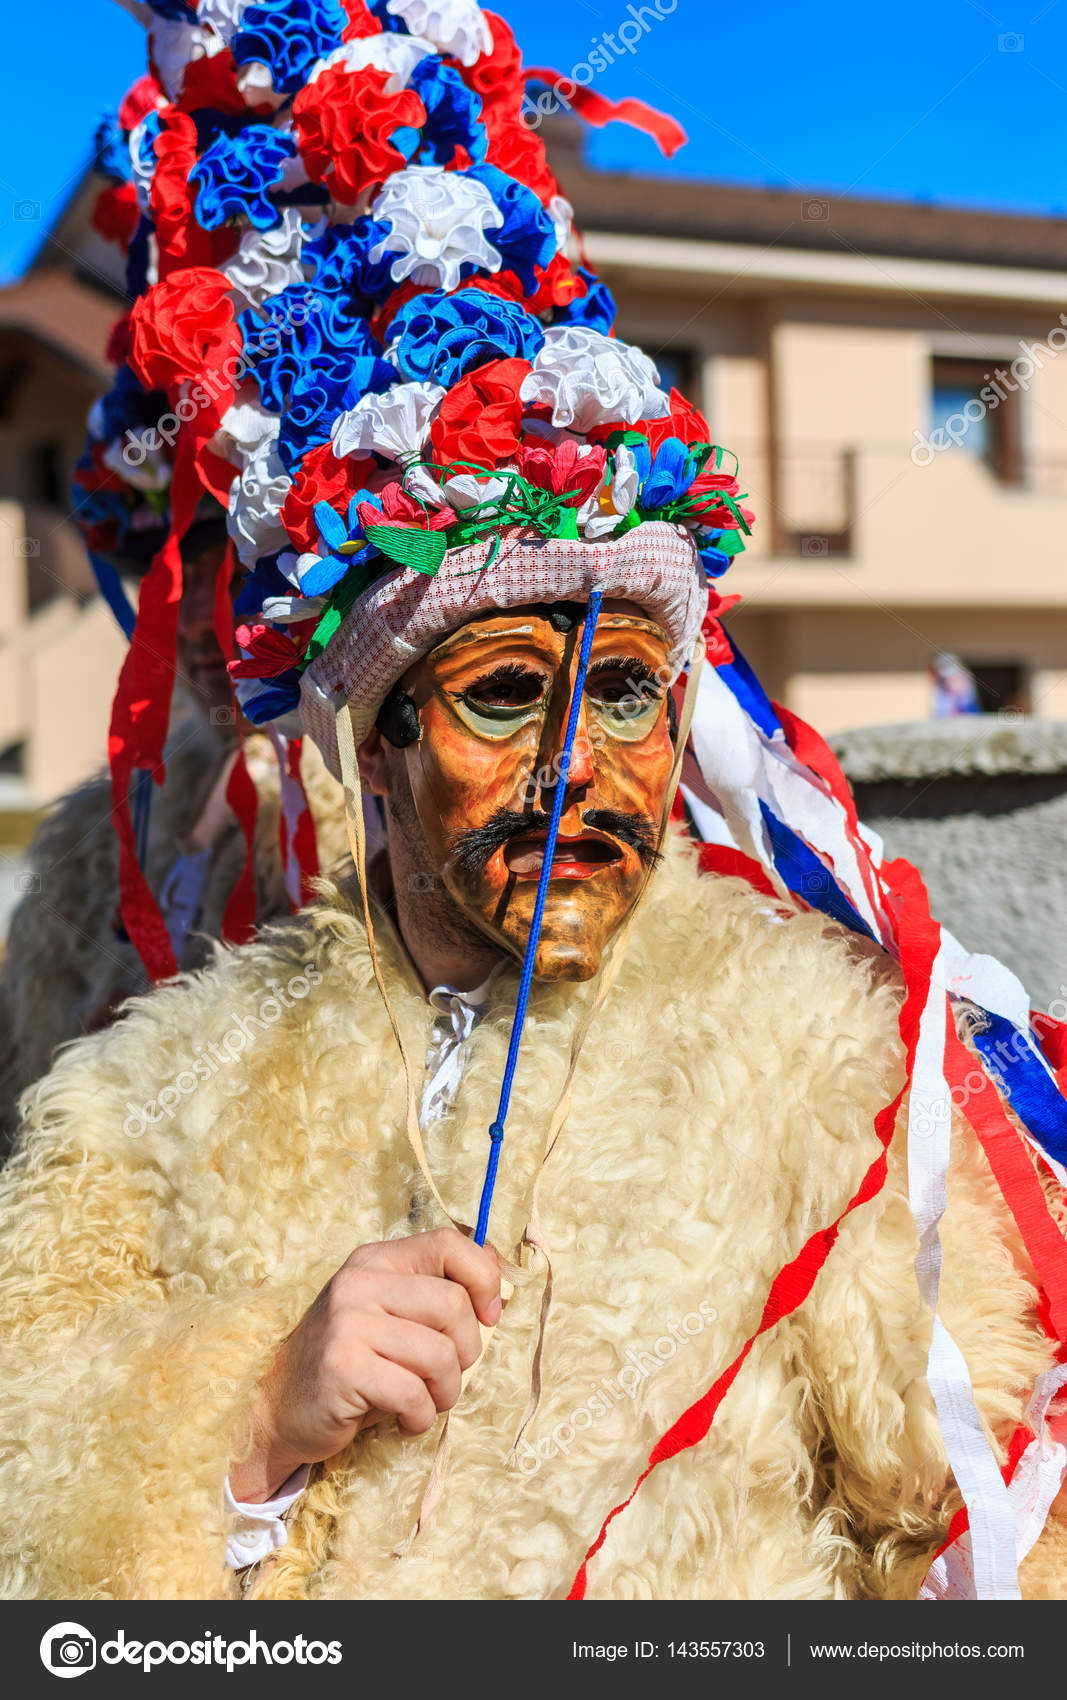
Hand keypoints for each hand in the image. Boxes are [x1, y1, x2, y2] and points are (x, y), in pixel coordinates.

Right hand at [228, 1228, 500, 1502]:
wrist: (278, 1408)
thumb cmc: (353, 1363)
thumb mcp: (390, 1314)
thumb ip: (433, 1293)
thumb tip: (501, 1284)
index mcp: (377, 1260)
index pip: (449, 1243)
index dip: (484, 1279)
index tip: (488, 1316)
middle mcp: (360, 1282)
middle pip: (454, 1305)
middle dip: (466, 1351)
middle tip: (444, 1376)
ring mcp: (348, 1322)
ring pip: (441, 1354)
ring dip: (445, 1392)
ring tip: (424, 1402)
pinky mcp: (342, 1367)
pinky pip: (413, 1394)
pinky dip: (421, 1417)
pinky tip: (404, 1421)